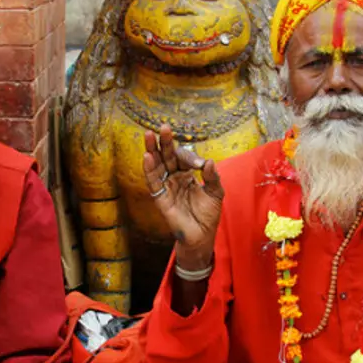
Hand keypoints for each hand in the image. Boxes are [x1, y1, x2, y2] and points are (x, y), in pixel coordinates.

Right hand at [142, 125, 223, 269]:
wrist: (203, 235)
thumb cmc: (208, 214)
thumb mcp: (216, 192)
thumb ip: (212, 177)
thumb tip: (208, 161)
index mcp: (187, 174)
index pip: (183, 158)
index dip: (189, 157)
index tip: (199, 164)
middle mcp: (174, 178)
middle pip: (166, 157)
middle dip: (164, 142)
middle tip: (163, 127)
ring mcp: (166, 187)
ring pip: (156, 166)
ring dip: (152, 150)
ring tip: (148, 135)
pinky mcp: (160, 198)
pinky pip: (153, 182)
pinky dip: (149, 169)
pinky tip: (147, 156)